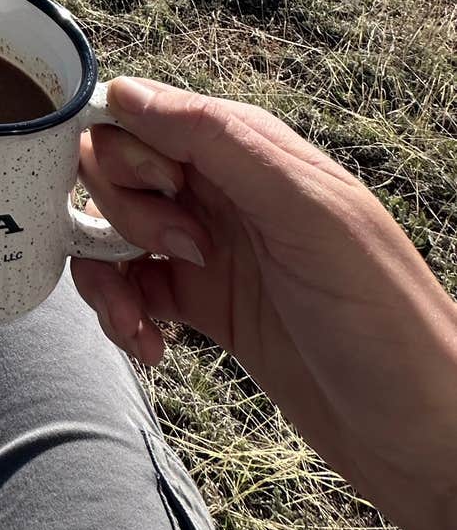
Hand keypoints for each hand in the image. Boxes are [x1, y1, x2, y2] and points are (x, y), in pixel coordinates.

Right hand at [70, 76, 456, 529]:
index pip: (144, 113)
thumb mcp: (307, 213)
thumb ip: (219, 142)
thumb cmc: (386, 319)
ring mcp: (205, 246)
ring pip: (110, 227)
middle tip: (179, 251)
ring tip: (141, 318)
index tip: (158, 191)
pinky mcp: (198, 303)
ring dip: (105, 270)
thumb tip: (128, 92)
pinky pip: (125, 285)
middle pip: (115, 168)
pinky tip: (147, 343)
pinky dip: (118, 311)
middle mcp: (220, 188)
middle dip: (121, 212)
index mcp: (247, 149)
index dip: (127, 148)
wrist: (426, 437)